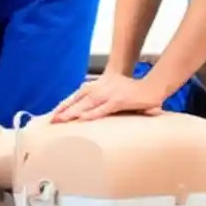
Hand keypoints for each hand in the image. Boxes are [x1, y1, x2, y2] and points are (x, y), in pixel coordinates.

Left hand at [50, 72, 165, 122]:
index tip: (55, 112)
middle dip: (65, 109)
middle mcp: (103, 87)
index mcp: (101, 85)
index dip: (67, 103)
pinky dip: (91, 114)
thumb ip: (105, 100)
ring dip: (73, 112)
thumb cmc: (134, 90)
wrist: (153, 86)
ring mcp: (111, 93)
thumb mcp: (117, 91)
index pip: (79, 94)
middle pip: (80, 98)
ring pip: (87, 103)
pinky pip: (102, 109)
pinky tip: (82, 120)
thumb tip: (92, 112)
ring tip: (62, 120)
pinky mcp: (120, 100)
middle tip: (53, 119)